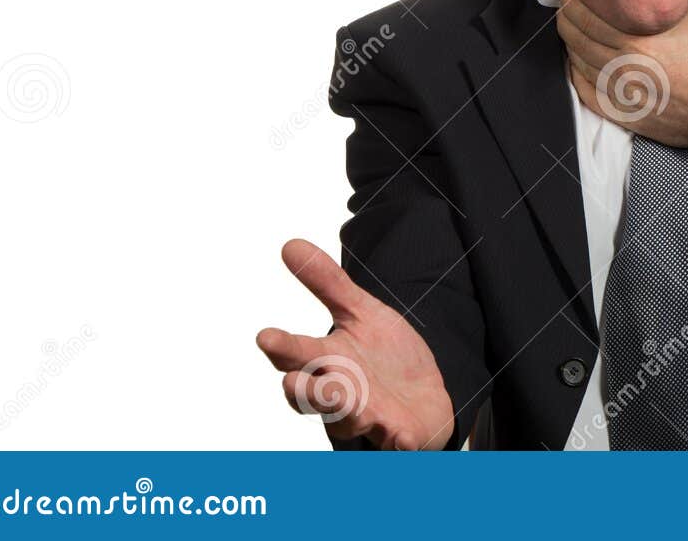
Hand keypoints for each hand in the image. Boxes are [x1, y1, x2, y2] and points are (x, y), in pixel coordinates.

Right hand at [256, 238, 454, 450]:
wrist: (423, 397)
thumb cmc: (383, 358)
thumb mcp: (362, 313)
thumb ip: (328, 283)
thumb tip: (289, 244)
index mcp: (329, 361)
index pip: (299, 356)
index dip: (283, 348)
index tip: (265, 336)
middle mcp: (341, 394)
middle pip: (315, 393)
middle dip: (303, 388)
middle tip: (291, 379)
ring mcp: (368, 418)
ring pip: (347, 420)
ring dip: (342, 409)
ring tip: (339, 393)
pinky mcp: (398, 436)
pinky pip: (396, 444)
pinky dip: (397, 443)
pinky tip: (401, 439)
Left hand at [557, 0, 687, 149]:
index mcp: (637, 40)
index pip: (583, 13)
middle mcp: (623, 67)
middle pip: (574, 35)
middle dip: (568, 15)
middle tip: (571, 4)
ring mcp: (620, 93)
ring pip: (576, 61)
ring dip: (573, 42)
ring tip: (579, 29)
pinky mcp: (622, 114)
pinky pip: (584, 91)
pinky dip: (578, 73)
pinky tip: (582, 61)